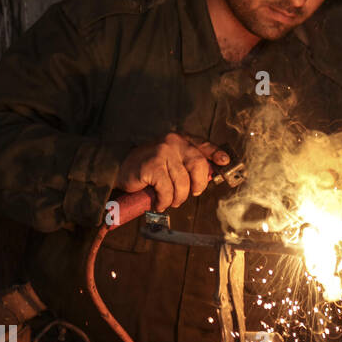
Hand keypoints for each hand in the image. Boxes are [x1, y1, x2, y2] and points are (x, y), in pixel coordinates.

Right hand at [115, 132, 229, 211]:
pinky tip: (159, 201)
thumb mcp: (169, 160)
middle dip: (198, 185)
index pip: (203, 145)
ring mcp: (163, 152)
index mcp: (180, 140)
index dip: (215, 154)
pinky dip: (165, 200)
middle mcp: (173, 142)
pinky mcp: (153, 166)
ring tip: (169, 200)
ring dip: (178, 197)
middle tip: (190, 194)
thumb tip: (206, 177)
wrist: (117, 166)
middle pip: (198, 165)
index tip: (224, 162)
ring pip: (183, 182)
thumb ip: (185, 164)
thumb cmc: (146, 166)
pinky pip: (167, 190)